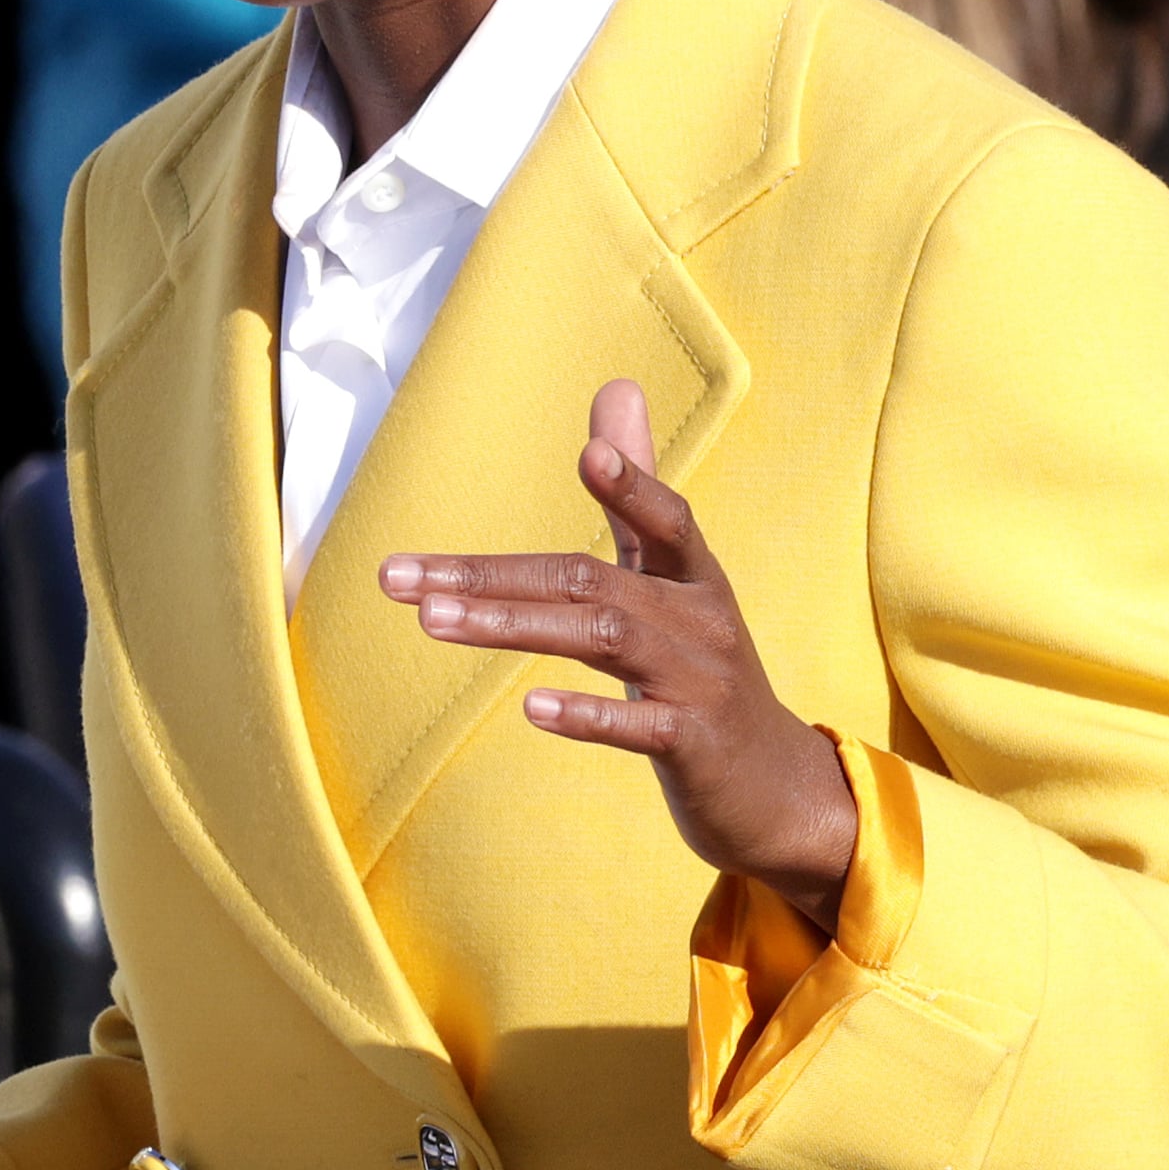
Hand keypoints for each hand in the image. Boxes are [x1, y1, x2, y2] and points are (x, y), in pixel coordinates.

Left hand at [381, 379, 858, 929]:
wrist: (771, 785)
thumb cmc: (702, 665)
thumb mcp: (675, 578)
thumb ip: (635, 490)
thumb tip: (616, 384)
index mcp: (692, 574)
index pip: (667, 517)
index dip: (634, 484)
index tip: (590, 456)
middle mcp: (699, 618)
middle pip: (591, 583)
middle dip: (492, 576)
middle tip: (396, 577)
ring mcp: (700, 683)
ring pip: (605, 642)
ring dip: (512, 627)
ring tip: (432, 621)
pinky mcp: (695, 746)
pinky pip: (640, 727)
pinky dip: (588, 716)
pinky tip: (532, 707)